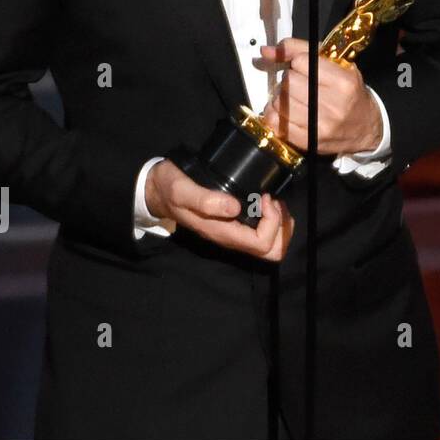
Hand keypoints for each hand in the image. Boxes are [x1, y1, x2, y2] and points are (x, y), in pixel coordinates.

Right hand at [144, 159, 293, 260]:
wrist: (158, 192)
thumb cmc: (170, 189)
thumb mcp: (182, 190)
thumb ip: (204, 200)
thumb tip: (234, 208)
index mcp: (221, 233)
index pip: (261, 243)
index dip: (272, 222)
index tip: (264, 197)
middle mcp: (231, 237)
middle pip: (271, 251)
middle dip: (281, 227)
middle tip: (273, 201)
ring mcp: (234, 233)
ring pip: (271, 244)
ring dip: (279, 222)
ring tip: (271, 199)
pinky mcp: (236, 225)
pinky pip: (264, 232)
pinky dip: (273, 218)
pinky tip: (266, 201)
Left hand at [257, 37, 382, 155]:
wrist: (367, 129)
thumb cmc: (350, 94)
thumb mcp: (337, 66)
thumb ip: (300, 51)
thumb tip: (265, 51)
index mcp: (343, 82)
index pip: (301, 61)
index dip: (298, 62)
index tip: (305, 69)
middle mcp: (333, 104)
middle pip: (288, 82)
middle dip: (289, 80)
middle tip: (299, 85)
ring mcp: (319, 125)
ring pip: (279, 101)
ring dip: (280, 98)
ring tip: (292, 99)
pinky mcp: (308, 141)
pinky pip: (275, 123)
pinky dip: (275, 115)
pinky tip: (285, 112)